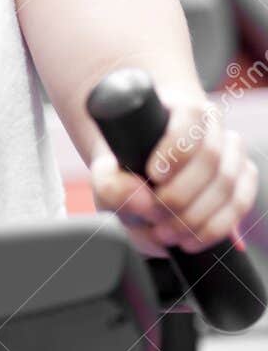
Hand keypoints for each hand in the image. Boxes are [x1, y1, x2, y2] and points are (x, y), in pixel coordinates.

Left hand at [92, 91, 258, 256]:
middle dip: (181, 195)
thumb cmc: (126, 170)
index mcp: (177, 110)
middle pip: (210, 158)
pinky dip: (214, 226)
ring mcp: (232, 153)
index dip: (175, 149)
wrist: (142, 180)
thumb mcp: (106, 176)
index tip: (153, 174)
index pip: (189, 117)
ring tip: (165, 232)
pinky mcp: (244, 179)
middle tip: (154, 216)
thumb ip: (110, 185)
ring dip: (196, 216)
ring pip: (227, 184)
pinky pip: (240, 203)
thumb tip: (143, 200)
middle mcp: (212, 127)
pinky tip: (190, 240)